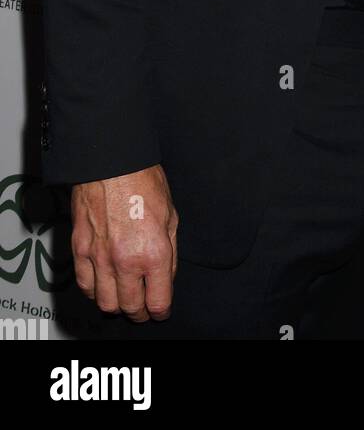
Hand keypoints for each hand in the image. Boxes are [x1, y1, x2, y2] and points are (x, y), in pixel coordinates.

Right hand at [70, 164, 177, 321]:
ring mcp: (100, 258)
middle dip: (140, 313)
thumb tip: (165, 277)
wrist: (112, 162)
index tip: (161, 310)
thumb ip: (169, 253)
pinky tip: (104, 285)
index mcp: (154, 252)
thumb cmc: (144, 182)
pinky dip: (95, 292)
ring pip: (105, 303)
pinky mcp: (80, 250)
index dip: (161, 311)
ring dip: (117, 305)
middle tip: (144, 309)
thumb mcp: (171, 216)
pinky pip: (85, 285)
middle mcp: (126, 260)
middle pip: (131, 308)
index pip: (158, 301)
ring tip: (125, 298)